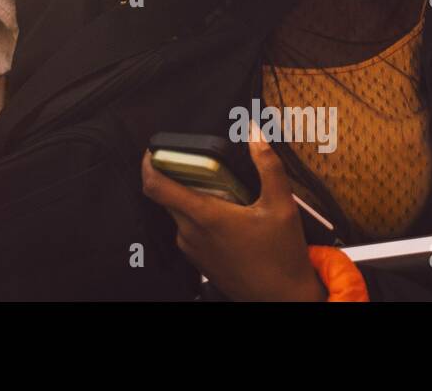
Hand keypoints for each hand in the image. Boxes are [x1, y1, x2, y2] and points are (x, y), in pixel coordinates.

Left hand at [141, 122, 326, 300]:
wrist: (283, 298)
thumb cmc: (282, 256)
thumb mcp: (281, 205)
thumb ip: (267, 165)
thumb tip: (254, 132)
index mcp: (204, 216)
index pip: (155, 186)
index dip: (148, 163)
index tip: (153, 150)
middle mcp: (190, 233)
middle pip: (166, 196)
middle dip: (176, 176)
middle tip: (201, 164)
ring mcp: (191, 249)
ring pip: (178, 213)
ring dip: (190, 197)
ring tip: (221, 190)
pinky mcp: (197, 261)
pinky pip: (187, 230)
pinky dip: (198, 217)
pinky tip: (225, 215)